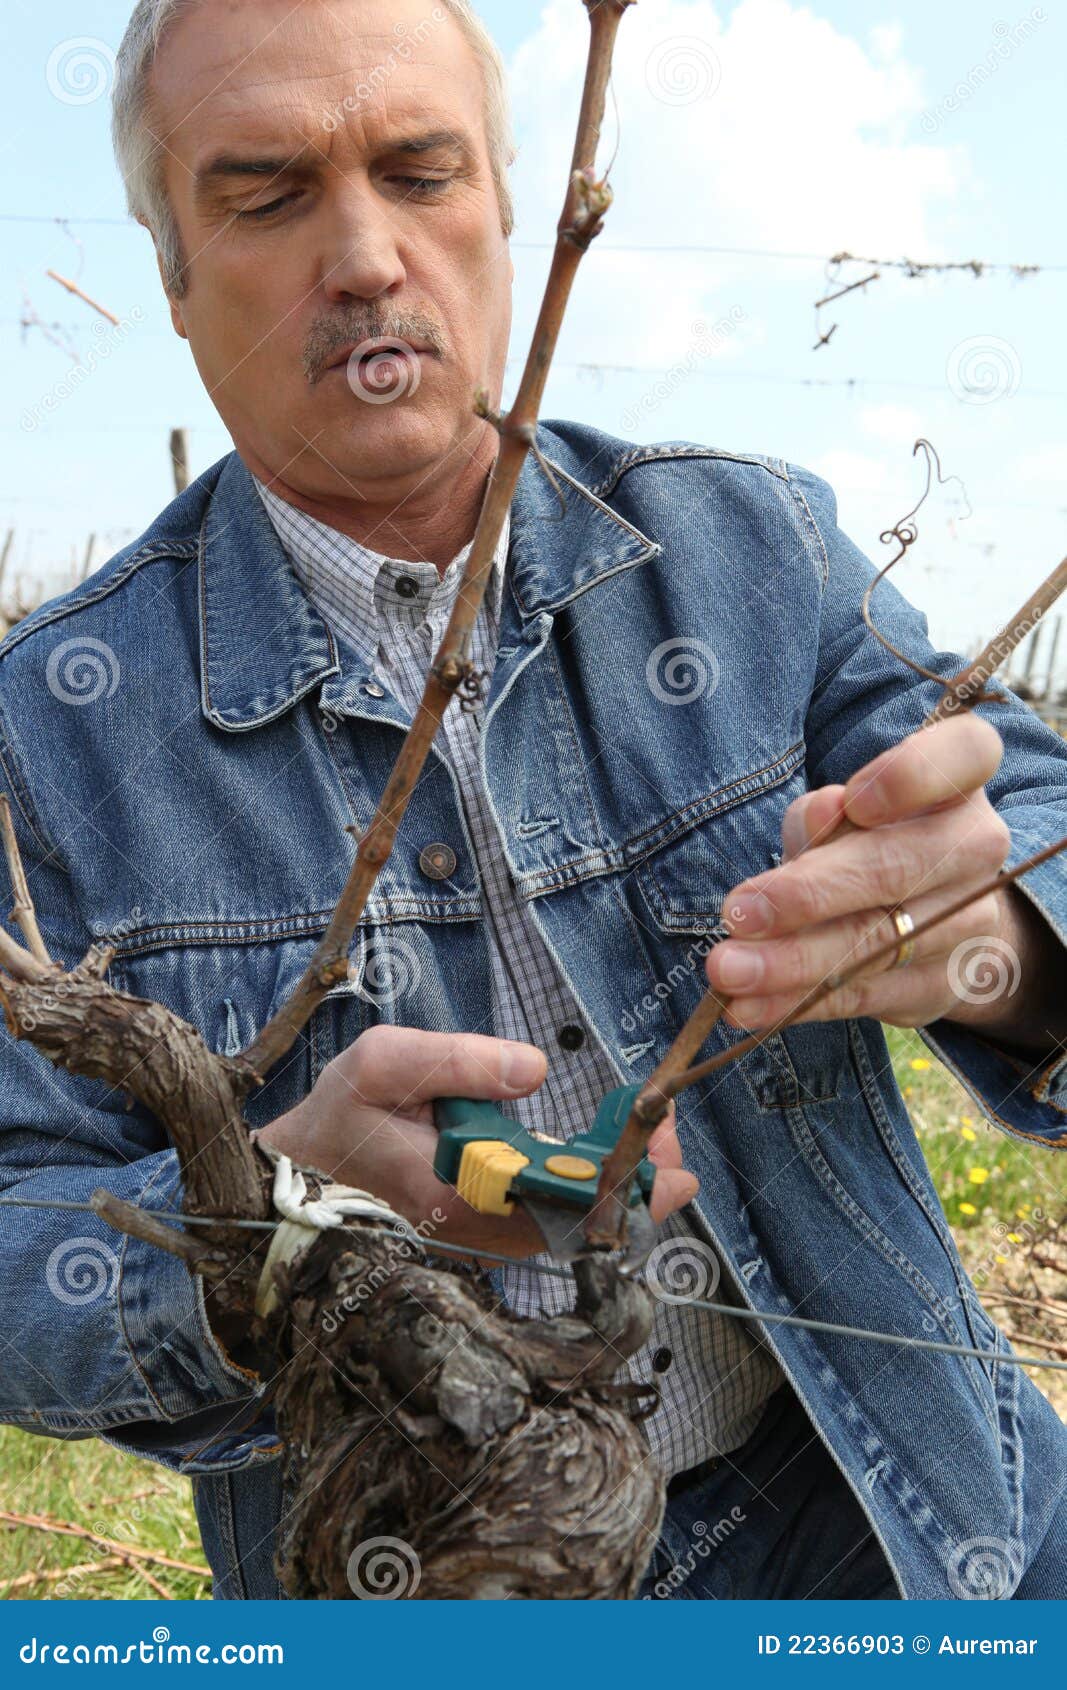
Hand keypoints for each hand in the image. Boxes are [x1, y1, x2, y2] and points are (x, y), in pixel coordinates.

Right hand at [257, 1024, 698, 1257]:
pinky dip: (587, 1193)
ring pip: (571, 1229)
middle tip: (671, 1138)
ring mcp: (480, 1239)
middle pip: (580, 1225)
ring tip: (652, 1140)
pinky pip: (552, 1223)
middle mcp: (477, 1233)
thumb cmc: (340, 1113)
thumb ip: (457, 1060)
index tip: (663, 1145)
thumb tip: (533, 1068)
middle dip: (635, 1183)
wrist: (293, 1170)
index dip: (622, 1179)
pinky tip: (606, 1157)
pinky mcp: (481, 1231)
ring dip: (616, 1188)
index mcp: (458, 1197)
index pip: (562, 1204)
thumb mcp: (385, 1062)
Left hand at [706, 716, 1017, 1032]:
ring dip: (792, 962)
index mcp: (961, 779)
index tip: (852, 801)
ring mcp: (970, 921)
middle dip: (809, 894)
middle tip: (738, 913)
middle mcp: (977, 847)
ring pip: (876, 943)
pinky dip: (800, 1003)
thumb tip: (822, 817)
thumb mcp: (842, 811)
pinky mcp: (942, 983)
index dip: (910, 777)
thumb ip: (826, 813)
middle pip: (898, 868)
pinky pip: (865, 993)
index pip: (965, 756)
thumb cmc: (872, 836)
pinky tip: (750, 1006)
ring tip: (728, 970)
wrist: (933, 910)